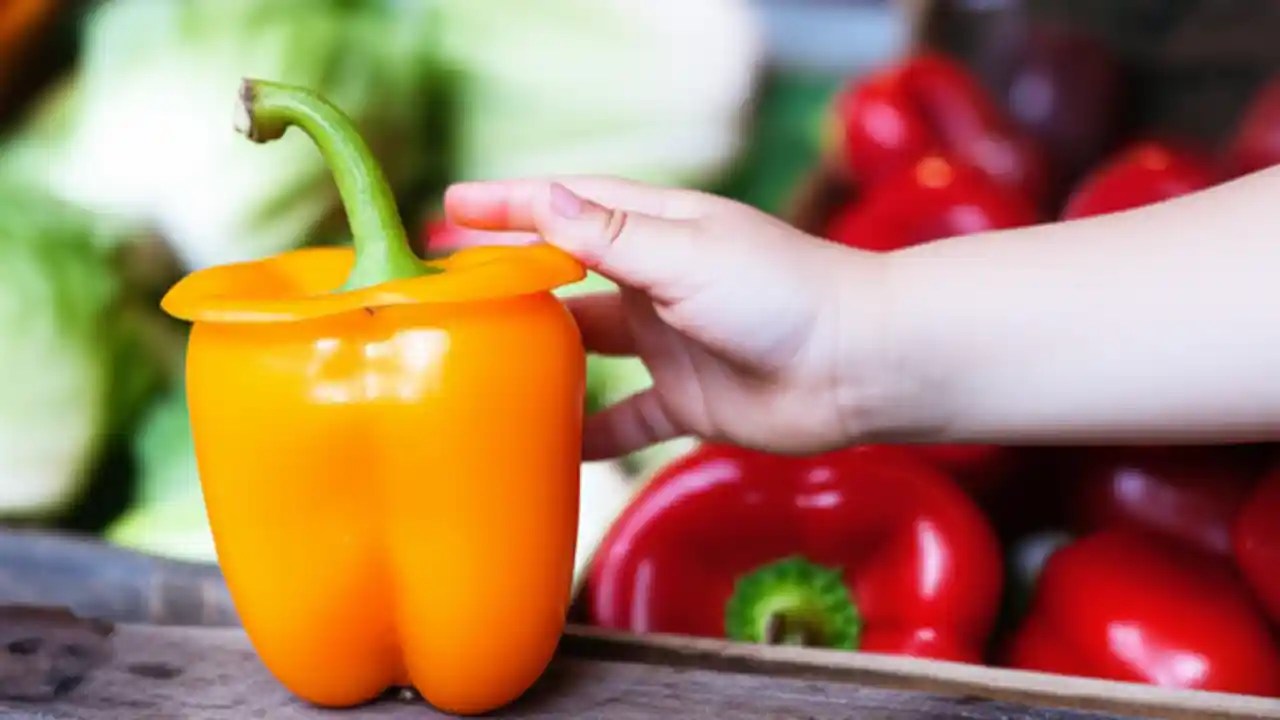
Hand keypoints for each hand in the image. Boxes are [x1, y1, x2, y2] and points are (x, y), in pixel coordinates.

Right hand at [444, 176, 894, 459]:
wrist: (857, 366)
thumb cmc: (780, 292)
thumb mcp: (685, 254)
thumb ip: (610, 236)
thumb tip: (542, 200)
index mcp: (657, 231)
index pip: (567, 208)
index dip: (509, 205)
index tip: (450, 206)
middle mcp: (657, 282)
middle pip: (569, 277)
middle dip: (514, 281)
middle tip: (450, 293)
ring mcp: (671, 342)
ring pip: (590, 349)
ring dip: (544, 358)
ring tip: (483, 370)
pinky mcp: (688, 399)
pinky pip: (626, 418)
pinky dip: (592, 433)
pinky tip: (552, 449)